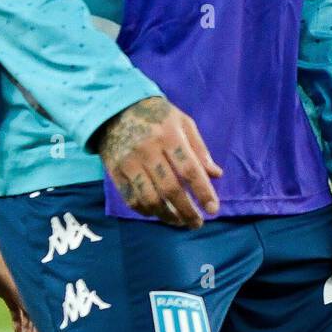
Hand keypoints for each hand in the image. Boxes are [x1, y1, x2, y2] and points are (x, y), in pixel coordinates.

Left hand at [0, 232, 38, 331]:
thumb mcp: (3, 275)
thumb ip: (17, 291)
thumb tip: (31, 310)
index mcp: (28, 279)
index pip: (39, 302)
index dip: (42, 318)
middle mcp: (25, 284)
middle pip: (34, 308)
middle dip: (34, 326)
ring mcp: (15, 287)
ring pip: (25, 311)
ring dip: (25, 326)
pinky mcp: (5, 289)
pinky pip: (15, 308)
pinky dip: (17, 320)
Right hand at [93, 96, 222, 228]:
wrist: (116, 108)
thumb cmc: (157, 115)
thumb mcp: (183, 123)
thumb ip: (200, 149)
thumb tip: (216, 175)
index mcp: (169, 135)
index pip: (189, 169)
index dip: (203, 192)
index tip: (213, 209)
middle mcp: (148, 150)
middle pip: (170, 189)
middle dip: (187, 211)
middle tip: (197, 223)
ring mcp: (129, 162)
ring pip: (150, 199)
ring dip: (167, 216)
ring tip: (180, 222)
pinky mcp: (115, 172)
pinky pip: (131, 199)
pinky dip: (146, 211)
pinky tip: (158, 213)